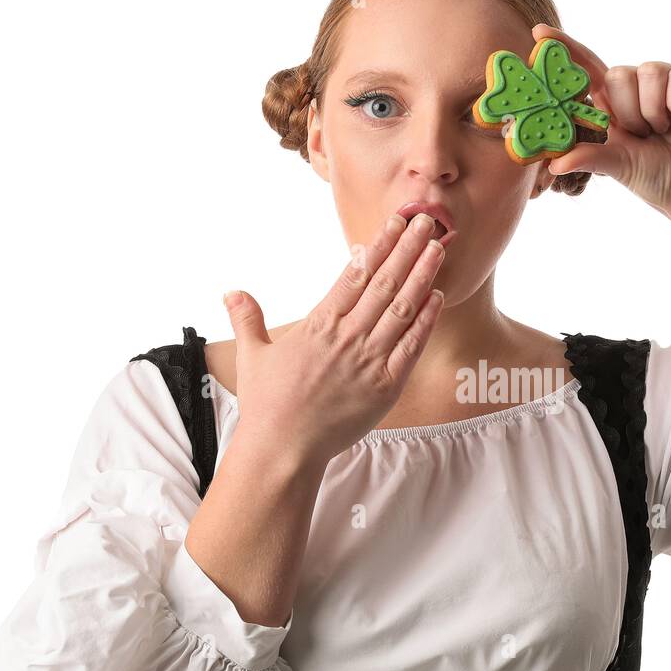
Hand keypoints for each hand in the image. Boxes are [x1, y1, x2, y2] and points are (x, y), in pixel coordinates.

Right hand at [222, 212, 445, 464]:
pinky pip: (410, 348)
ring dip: (422, 277)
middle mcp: (346, 337)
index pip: (354, 275)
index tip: (394, 224)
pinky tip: (438, 298)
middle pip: (383, 283)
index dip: (377, 246)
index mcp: (318, 325)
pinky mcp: (385, 387)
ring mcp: (368, 361)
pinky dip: (425, 321)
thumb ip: (247, 319)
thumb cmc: (267, 405)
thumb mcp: (251, 356)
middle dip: (406, 250)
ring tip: (438, 248)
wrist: (282, 449)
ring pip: (401, 309)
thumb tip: (232, 291)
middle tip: (426, 222)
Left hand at [531, 22, 670, 223]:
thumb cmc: (659, 179)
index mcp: (615, 105)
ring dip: (652, 111)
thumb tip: (554, 164)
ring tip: (665, 132)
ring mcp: (670, 82)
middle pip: (617, 73)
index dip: (565, 50)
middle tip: (643, 135)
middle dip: (627, 111)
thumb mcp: (618, 166)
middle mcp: (640, 88)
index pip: (587, 70)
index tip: (538, 33)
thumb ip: (589, 156)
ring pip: (647, 72)